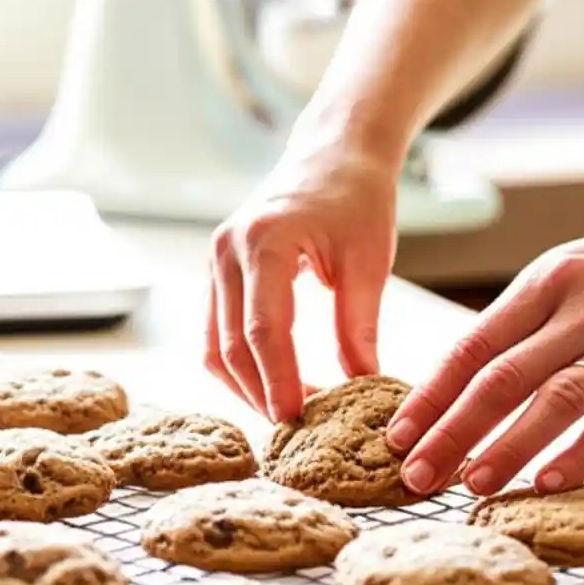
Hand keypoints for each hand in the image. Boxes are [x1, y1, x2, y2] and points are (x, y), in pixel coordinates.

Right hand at [206, 146, 397, 421]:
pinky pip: (215, 333)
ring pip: (214, 346)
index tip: (296, 421)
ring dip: (245, 386)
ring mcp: (215, 261)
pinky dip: (239, 365)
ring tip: (287, 413)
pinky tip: (272, 385)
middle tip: (299, 430)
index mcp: (265, 241)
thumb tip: (362, 390)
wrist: (333, 154)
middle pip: (231, 345)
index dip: (278, 380)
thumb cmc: (357, 199)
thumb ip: (359, 328)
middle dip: (261, 392)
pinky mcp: (217, 273)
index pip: (263, 329)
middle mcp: (227, 251)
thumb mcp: (369, 262)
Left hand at [387, 209, 583, 495]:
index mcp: (547, 282)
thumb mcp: (569, 270)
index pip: (473, 346)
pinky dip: (580, 455)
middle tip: (416, 476)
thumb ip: (519, 321)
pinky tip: (546, 482)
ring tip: (471, 482)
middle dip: (451, 432)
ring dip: (508, 447)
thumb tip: (455, 379)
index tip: (398, 435)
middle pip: (503, 379)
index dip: (431, 394)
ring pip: (556, 402)